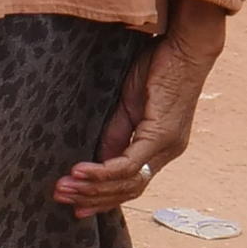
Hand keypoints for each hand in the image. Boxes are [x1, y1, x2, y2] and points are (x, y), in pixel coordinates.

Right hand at [59, 2, 229, 211]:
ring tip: (64, 188)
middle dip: (92, 197)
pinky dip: (102, 171)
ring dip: (93, 188)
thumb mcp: (130, 103)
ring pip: (127, 182)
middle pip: (128, 190)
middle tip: (61, 197)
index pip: (132, 183)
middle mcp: (167, 152)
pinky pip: (129, 163)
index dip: (104, 197)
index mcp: (162, 146)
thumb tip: (98, 159)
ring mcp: (167, 145)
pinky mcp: (161, 134)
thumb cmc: (160, 66)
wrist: (185, 43)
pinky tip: (81, 173)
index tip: (76, 204)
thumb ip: (117, 133)